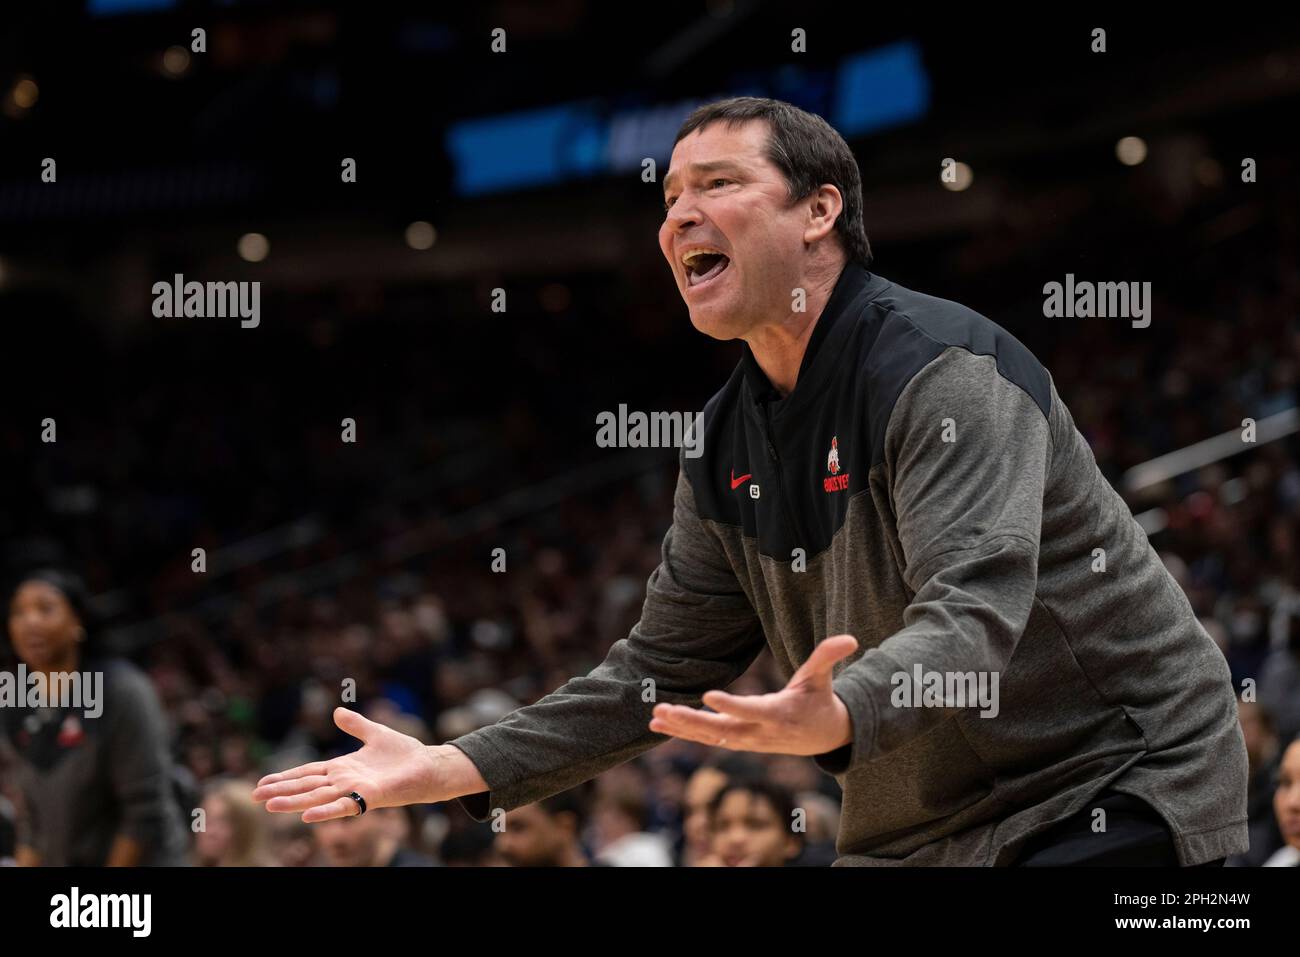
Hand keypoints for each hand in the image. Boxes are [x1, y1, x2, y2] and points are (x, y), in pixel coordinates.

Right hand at [253, 707, 450, 822]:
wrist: (429, 765)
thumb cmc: (404, 754)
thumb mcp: (375, 733)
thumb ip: (355, 724)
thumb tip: (336, 710)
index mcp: (342, 768)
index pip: (307, 773)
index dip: (285, 777)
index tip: (262, 782)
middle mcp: (344, 782)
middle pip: (306, 786)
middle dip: (281, 791)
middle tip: (255, 797)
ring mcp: (355, 791)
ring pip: (318, 798)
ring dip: (294, 802)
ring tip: (270, 807)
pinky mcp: (369, 797)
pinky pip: (344, 806)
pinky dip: (325, 812)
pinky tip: (307, 817)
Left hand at [649, 634, 858, 755]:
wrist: (823, 737)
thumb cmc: (819, 701)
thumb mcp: (822, 678)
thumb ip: (828, 656)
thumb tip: (851, 639)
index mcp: (779, 715)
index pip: (752, 712)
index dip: (732, 706)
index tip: (708, 696)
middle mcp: (759, 732)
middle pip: (722, 730)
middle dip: (692, 722)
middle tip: (664, 710)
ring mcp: (747, 740)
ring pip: (710, 737)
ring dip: (682, 728)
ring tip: (655, 717)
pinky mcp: (738, 741)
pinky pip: (707, 739)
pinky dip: (683, 733)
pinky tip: (658, 725)